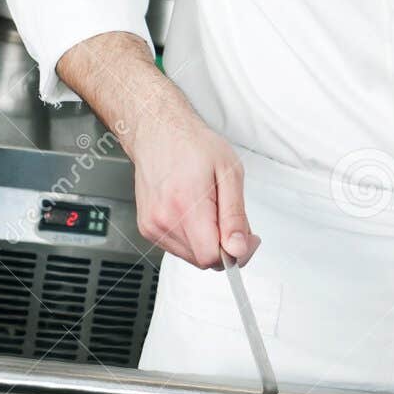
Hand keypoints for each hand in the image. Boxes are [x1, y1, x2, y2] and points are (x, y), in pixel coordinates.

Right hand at [133, 115, 260, 269]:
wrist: (159, 132)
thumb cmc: (192, 146)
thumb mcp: (229, 173)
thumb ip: (235, 215)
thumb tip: (238, 248)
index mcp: (185, 205)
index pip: (212, 257)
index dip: (235, 252)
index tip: (246, 237)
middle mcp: (163, 220)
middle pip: (203, 260)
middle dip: (224, 246)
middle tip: (231, 218)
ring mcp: (152, 226)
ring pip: (192, 257)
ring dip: (208, 242)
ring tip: (210, 210)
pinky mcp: (147, 229)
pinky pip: (178, 248)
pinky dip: (193, 238)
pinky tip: (195, 213)